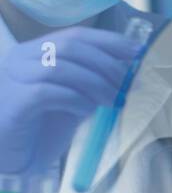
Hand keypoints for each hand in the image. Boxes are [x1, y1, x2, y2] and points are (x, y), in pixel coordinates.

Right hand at [0, 27, 139, 174]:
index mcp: (34, 52)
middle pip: (70, 46)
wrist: (11, 156)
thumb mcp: (74, 98)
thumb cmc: (41, 127)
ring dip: (96, 83)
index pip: (75, 36)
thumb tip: (132, 70)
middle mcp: (19, 59)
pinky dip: (75, 99)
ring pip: (60, 67)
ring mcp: (12, 79)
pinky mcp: (13, 102)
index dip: (109, 41)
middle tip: (127, 85)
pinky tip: (85, 111)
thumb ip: (95, 82)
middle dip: (107, 64)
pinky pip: (48, 92)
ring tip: (112, 101)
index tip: (137, 51)